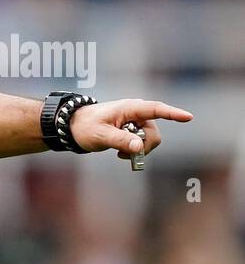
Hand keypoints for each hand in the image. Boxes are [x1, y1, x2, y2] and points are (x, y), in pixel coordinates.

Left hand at [68, 99, 192, 160]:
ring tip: (118, 153)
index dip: (173, 114)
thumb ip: (119, 140)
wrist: (75, 127)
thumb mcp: (100, 135)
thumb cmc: (86, 126)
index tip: (188, 117)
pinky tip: (120, 153)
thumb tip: (139, 147)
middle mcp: (137, 113)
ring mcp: (137, 122)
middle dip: (143, 147)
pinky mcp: (135, 131)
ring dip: (137, 150)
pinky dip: (135, 151)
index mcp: (130, 108)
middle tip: (122, 155)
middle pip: (154, 134)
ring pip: (150, 141)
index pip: (156, 109)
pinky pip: (144, 144)